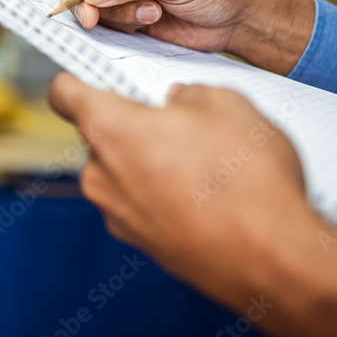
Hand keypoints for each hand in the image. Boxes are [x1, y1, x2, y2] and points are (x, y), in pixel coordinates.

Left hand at [48, 73, 336, 336]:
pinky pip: (140, 204)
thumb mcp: (226, 103)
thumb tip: (179, 102)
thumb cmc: (248, 182)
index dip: (76, 79)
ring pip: (120, 171)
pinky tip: (204, 193)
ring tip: (201, 161)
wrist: (274, 260)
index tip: (89, 76)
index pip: (63, 93)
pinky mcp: (141, 243)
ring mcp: (118, 215)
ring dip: (148, 161)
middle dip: (130, 123)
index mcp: (110, 129)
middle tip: (174, 121)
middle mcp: (102, 175)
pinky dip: (161, 194)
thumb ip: (187, 93)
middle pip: (97, 134)